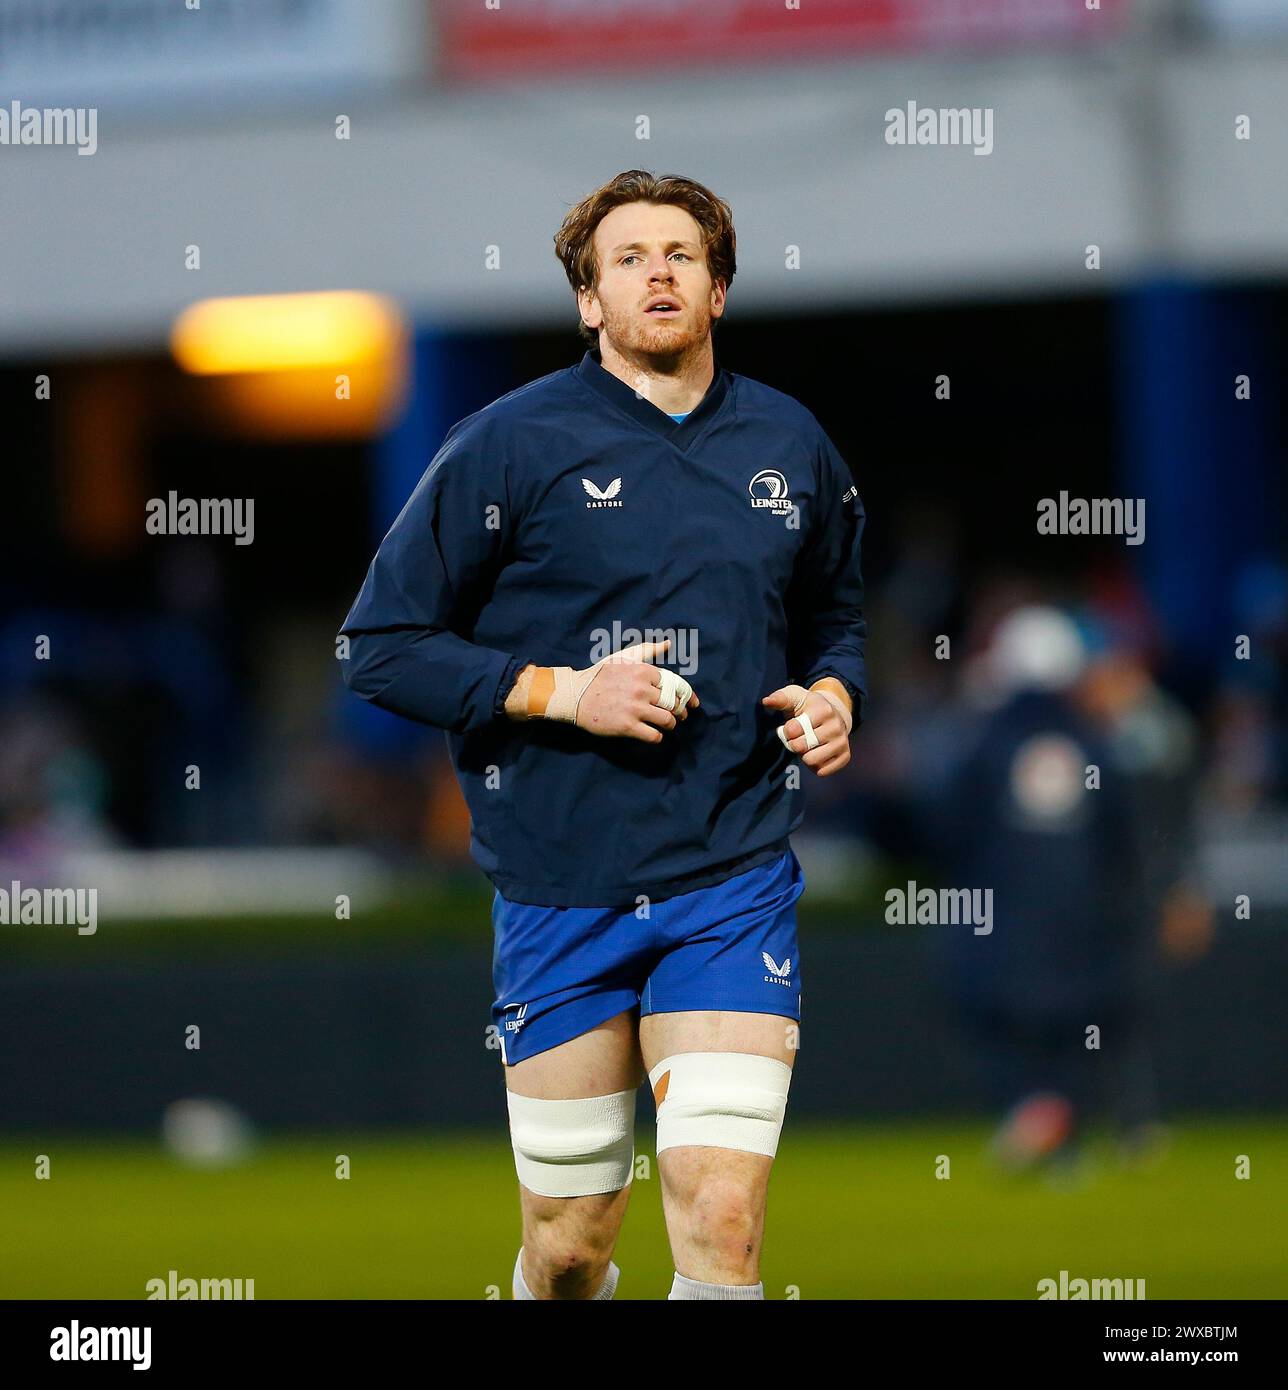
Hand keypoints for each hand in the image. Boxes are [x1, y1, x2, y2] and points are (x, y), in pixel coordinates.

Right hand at [578, 638, 699, 742]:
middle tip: (680, 716)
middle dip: (680, 712)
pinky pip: (654, 735)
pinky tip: (655, 734)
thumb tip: (668, 644)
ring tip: (668, 725)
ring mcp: (635, 709)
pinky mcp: (628, 727)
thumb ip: (648, 650)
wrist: (576, 695)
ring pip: (667, 720)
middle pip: (674, 704)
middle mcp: (642, 689)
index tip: (692, 703)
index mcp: (643, 671)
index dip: (687, 696)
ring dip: (671, 724)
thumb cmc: (600, 674)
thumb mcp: (624, 657)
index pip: (676, 685)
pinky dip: (658, 736)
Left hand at [762, 682, 851, 775]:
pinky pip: (822, 771)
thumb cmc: (807, 706)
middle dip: (794, 744)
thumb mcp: (794, 697)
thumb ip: (779, 698)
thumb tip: (766, 701)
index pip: (793, 730)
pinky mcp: (845, 756)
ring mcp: (842, 742)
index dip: (787, 731)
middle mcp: (836, 726)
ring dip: (804, 756)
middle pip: (801, 747)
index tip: (791, 726)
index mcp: (824, 710)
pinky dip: (814, 766)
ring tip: (807, 745)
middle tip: (799, 737)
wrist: (833, 714)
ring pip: (811, 761)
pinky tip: (816, 753)